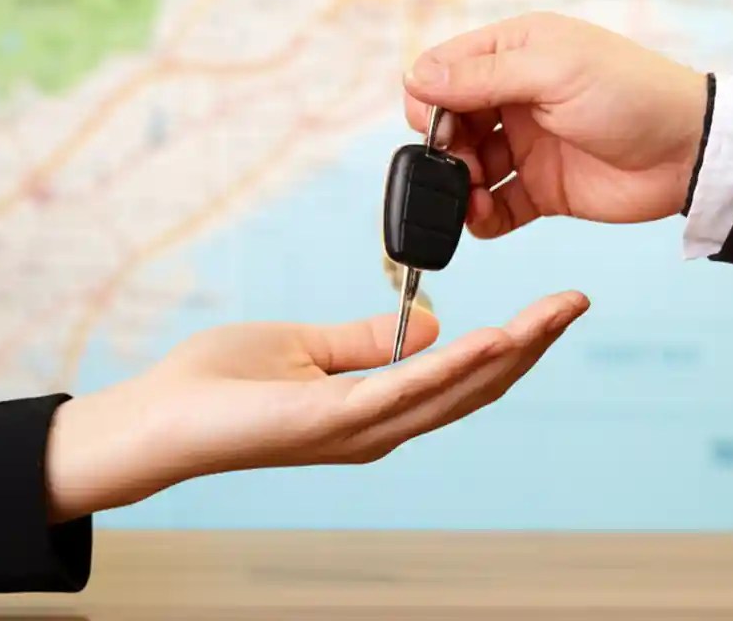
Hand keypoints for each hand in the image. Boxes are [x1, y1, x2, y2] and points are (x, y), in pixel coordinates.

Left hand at [43, 291, 588, 522]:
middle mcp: (381, 426)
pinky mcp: (332, 423)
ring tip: (555, 314)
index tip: (554, 305)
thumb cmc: (216, 385)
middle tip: (578, 301)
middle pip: (475, 385)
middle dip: (532, 344)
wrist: (154, 419)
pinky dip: (454, 364)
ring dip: (511, 351)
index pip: (461, 374)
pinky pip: (406, 390)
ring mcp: (361, 430)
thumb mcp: (302, 344)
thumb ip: (362, 339)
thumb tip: (429, 322)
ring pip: (455, 390)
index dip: (513, 342)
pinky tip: (491, 336)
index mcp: (376, 406)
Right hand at [403, 12, 708, 237]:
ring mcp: (527, 145)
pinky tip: (482, 218)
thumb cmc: (631, 94)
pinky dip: (480, 217)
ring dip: (457, 186)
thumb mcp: (554, 71)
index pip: (445, 69)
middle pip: (449, 122)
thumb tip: (416, 77)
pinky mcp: (542, 190)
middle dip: (442, 147)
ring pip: (466, 169)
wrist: (690, 153)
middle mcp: (515, 97)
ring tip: (472, 196)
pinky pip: (494, 207)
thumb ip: (482, 76)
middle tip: (458, 165)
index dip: (429, 97)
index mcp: (516, 52)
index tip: (435, 127)